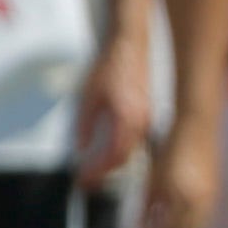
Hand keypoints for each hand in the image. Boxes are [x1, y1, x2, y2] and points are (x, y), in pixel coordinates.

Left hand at [76, 35, 151, 188]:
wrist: (129, 46)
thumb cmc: (111, 67)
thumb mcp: (88, 95)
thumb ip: (85, 124)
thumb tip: (82, 146)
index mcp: (127, 120)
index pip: (115, 158)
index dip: (98, 173)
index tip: (83, 181)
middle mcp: (140, 123)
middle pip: (123, 159)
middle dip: (104, 173)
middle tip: (86, 181)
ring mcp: (145, 119)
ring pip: (130, 151)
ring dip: (111, 163)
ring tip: (94, 170)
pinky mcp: (144, 114)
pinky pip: (133, 141)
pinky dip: (120, 151)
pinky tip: (107, 151)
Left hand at [138, 120, 221, 227]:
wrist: (197, 126)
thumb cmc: (171, 149)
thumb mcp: (154, 179)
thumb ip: (149, 206)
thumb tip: (143, 227)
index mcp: (184, 200)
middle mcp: (201, 203)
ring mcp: (212, 197)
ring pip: (198, 227)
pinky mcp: (215, 190)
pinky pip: (205, 216)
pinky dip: (192, 222)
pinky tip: (180, 217)